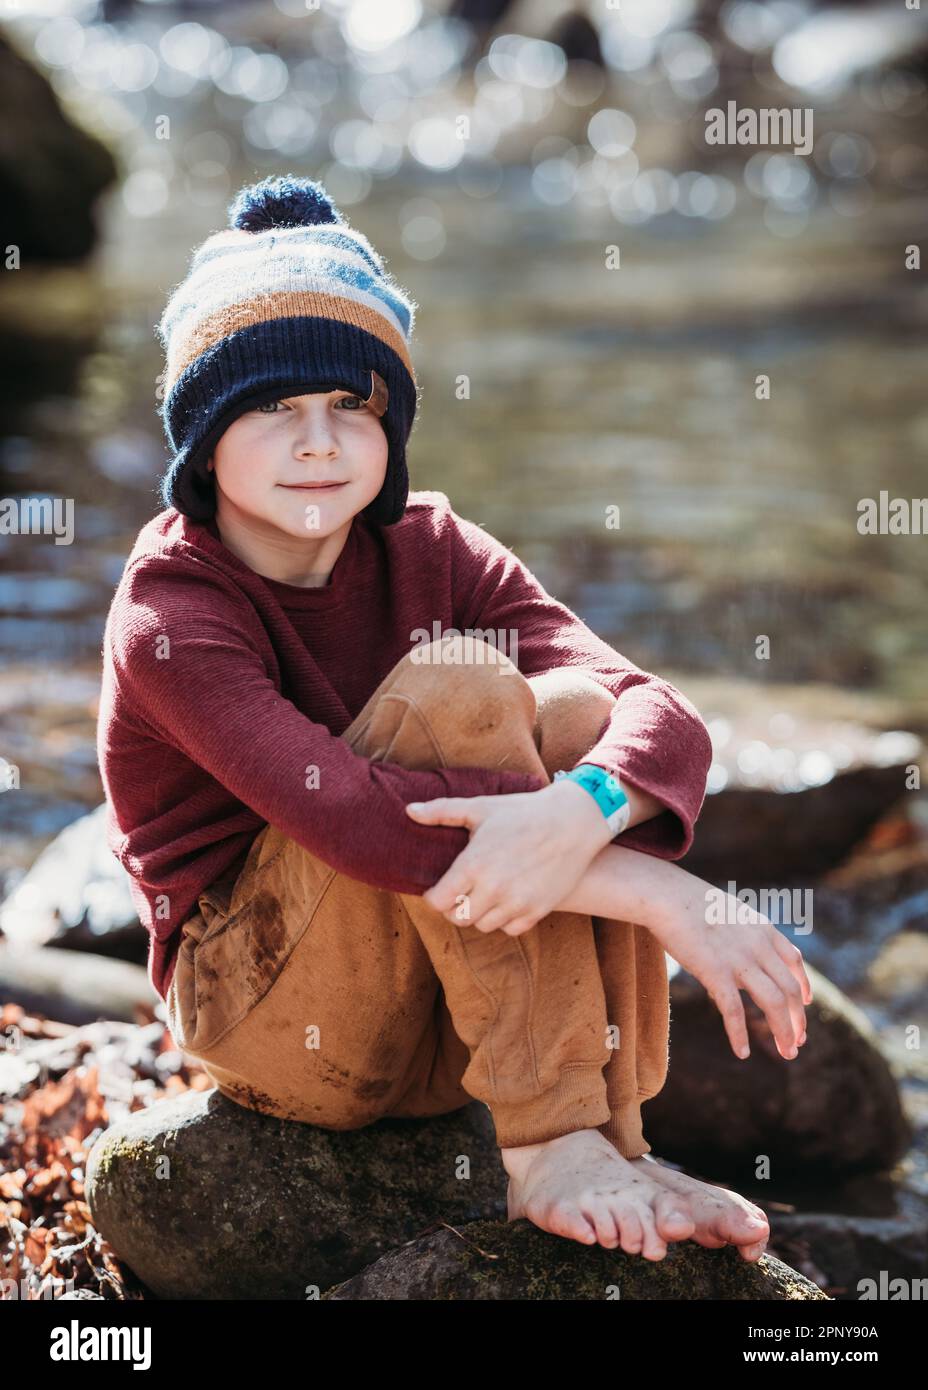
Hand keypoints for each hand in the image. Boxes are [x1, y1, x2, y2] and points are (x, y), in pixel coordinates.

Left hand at [405, 779, 613, 934]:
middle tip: (459, 893)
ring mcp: (516, 902)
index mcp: (474, 864)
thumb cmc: (523, 811)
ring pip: (483, 926)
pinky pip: (510, 929)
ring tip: (483, 895)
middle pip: (458, 917)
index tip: (437, 889)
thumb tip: (409, 810)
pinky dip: (504, 919)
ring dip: (479, 913)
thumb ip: (441, 812)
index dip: (433, 896)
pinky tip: (506, 900)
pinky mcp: (537, 911)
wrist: (573, 822)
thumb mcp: (480, 807)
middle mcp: (493, 888)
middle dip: (454, 907)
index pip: (438, 901)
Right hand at [649, 885, 812, 1061]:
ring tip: (787, 1053)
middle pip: (789, 990)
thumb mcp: (727, 912)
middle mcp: (758, 946)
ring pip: (774, 1003)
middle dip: (798, 1020)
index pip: (794, 962)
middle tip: (797, 1043)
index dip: (803, 986)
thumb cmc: (687, 901)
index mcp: (762, 929)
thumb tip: (737, 954)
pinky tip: (742, 1053)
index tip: (805, 1004)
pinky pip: (734, 1010)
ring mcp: (739, 960)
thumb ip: (740, 934)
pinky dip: (740, 1035)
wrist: (665, 895)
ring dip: (784, 1032)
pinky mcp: (716, 972)